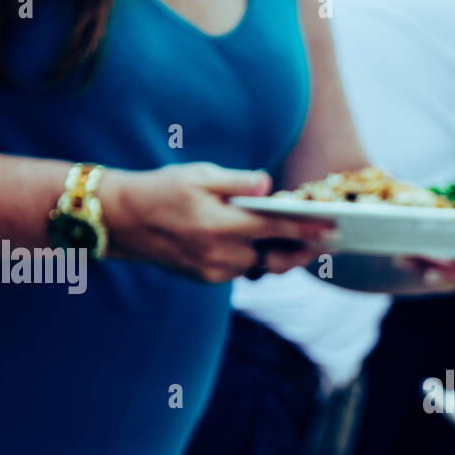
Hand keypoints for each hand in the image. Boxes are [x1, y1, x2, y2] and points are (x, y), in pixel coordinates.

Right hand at [102, 163, 336, 282]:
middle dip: (304, 252)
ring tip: (305, 244)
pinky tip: (269, 246)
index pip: (275, 228)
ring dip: (282, 257)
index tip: (333, 229)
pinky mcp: (207, 279)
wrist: (121, 221)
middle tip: (329, 243)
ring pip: (260, 267)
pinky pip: (242, 271)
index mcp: (219, 225)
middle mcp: (219, 254)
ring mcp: (213, 271)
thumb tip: (269, 186)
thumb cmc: (163, 190)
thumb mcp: (199, 175)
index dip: (308, 229)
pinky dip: (257, 259)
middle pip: (276, 258)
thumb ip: (237, 182)